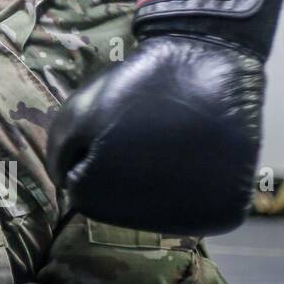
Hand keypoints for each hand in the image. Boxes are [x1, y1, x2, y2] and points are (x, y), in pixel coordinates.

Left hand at [48, 0, 283, 235]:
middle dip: (117, 176)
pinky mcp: (222, 213)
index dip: (88, 160)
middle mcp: (146, 218)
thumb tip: (65, 184)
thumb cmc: (136, 86)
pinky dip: (187, 189)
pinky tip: (188, 158)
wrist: (207, 64)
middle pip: (118, 209)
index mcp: (105, 194)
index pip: (82, 195)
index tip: (107, 133)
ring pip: (156, 213)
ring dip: (152, 185)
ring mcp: (190, 219)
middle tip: (136, 138)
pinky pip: (192, 212)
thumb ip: (60, 153)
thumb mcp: (79, 111)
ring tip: (163, 145)